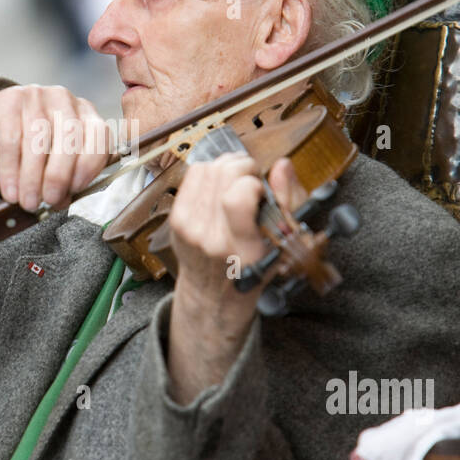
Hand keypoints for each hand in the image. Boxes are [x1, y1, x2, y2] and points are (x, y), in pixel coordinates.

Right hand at [0, 84, 111, 212]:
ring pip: (39, 139)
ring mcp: (37, 95)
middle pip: (70, 136)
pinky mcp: (9, 100)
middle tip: (50, 200)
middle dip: (60, 174)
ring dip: (33, 177)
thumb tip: (62, 201)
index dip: (91, 164)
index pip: (99, 134)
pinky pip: (11, 140)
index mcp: (85, 112)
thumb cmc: (33, 141)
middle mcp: (64, 99)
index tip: (76, 189)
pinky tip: (10, 191)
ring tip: (28, 202)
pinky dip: (10, 170)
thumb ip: (66, 177)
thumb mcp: (55, 156)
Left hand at [166, 153, 305, 403]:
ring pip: (207, 169)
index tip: (261, 191)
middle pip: (222, 174)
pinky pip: (192, 175)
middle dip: (243, 167)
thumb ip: (283, 201)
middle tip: (251, 180)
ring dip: (226, 166)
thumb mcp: (277, 244)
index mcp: (241, 249)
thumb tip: (282, 165)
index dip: (253, 182)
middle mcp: (210, 238)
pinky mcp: (175, 219)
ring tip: (237, 180)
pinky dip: (209, 173)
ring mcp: (188, 228)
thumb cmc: (249, 270)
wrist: (211, 294)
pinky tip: (220, 185)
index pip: (237, 197)